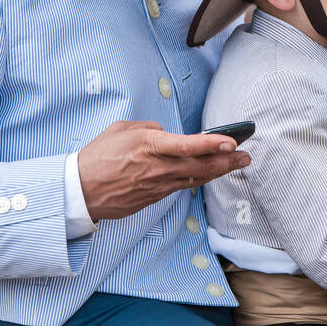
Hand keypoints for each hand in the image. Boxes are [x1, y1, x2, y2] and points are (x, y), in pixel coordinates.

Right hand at [76, 120, 249, 220]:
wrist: (80, 191)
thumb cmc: (98, 156)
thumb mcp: (122, 129)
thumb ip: (149, 128)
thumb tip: (165, 132)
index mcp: (148, 145)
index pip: (187, 145)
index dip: (212, 144)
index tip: (231, 142)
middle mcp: (157, 167)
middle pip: (200, 166)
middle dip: (227, 161)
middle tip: (246, 155)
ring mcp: (157, 185)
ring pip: (195, 179)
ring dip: (218, 171)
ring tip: (236, 164)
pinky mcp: (154, 197)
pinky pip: (182, 187)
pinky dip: (198, 180)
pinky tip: (209, 174)